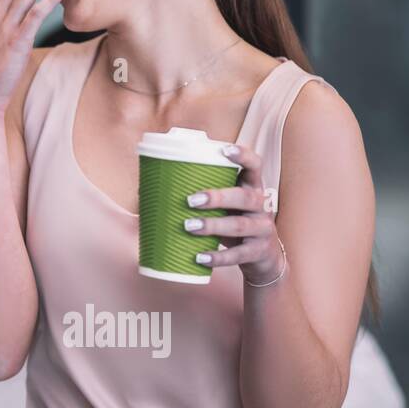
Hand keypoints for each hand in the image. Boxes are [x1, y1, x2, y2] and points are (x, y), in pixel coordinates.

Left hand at [181, 142, 284, 281]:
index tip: (225, 149)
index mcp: (252, 188)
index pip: (255, 166)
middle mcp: (261, 206)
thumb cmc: (234, 221)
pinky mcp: (257, 252)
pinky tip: (199, 257)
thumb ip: (200, 194)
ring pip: (239, 225)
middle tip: (191, 200)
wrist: (263, 258)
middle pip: (245, 197)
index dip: (243, 156)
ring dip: (213, 225)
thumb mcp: (226, 206)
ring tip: (188, 226)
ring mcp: (262, 230)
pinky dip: (218, 257)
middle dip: (218, 197)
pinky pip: (238, 255)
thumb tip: (146, 187)